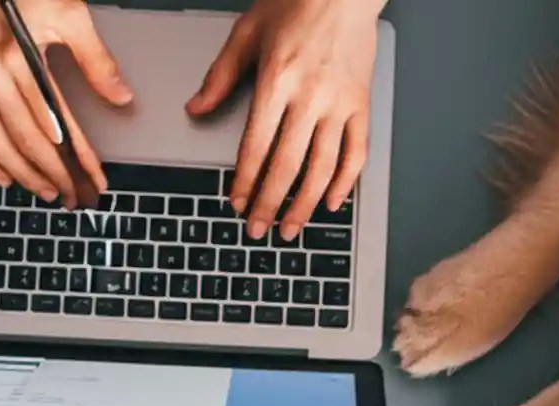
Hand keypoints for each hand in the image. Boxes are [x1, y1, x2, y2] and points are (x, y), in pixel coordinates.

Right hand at [0, 0, 132, 207]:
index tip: (95, 180)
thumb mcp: (68, 12)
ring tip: (47, 191)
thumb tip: (120, 96)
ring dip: (23, 175)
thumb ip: (95, 59)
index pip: (55, 126)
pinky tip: (2, 176)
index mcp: (17, 59)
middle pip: (25, 143)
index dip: (78, 159)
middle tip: (75, 196)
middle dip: (54, 176)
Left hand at [186, 0, 385, 240]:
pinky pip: (357, 152)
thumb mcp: (246, 33)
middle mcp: (311, 97)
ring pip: (323, 168)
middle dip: (270, 203)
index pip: (257, 145)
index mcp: (277, 81)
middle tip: (259, 229)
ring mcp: (340, 104)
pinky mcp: (362, 105)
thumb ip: (220, 75)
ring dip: (306, 204)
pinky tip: (332, 201)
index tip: (237, 203)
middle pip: (288, 165)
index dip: (245, 180)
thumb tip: (196, 108)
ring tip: (292, 227)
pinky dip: (345, 181)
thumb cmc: (295, 3)